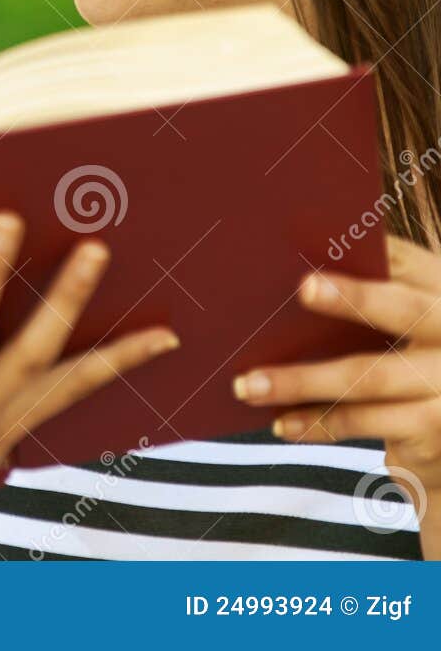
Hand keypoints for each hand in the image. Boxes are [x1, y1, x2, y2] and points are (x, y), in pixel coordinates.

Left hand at [232, 234, 440, 490]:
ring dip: (303, 380)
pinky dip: (318, 423)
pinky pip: (364, 421)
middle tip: (304, 288)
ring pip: (368, 377)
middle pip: (403, 310)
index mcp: (437, 291)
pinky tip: (281, 422)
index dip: (371, 249)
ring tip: (248, 385)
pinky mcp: (431, 429)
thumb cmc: (409, 354)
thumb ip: (368, 287)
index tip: (325, 240)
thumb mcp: (403, 316)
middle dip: (355, 299)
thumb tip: (284, 257)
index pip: (405, 262)